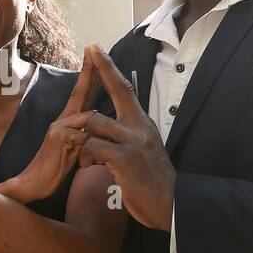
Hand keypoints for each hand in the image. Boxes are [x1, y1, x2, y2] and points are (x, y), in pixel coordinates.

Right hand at [10, 48, 98, 202]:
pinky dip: (87, 137)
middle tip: (95, 50)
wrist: (32, 184)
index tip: (98, 54)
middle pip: (79, 92)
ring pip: (86, 116)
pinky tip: (90, 145)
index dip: (92, 74)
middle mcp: (63, 120)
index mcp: (70, 121)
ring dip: (97, 121)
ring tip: (102, 121)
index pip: (83, 93)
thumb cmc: (55, 167)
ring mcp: (58, 129)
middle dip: (90, 72)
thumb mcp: (74, 148)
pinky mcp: (56, 141)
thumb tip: (100, 122)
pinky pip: (78, 134)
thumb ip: (85, 133)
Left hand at [76, 44, 175, 229]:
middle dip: (102, 71)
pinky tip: (87, 166)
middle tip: (91, 51)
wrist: (170, 205)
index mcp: (142, 123)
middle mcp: (139, 127)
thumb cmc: (151, 181)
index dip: (110, 68)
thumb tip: (110, 128)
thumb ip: (128, 136)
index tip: (97, 48)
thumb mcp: (143, 151)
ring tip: (84, 157)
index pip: (126, 89)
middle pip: (118, 91)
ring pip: (96, 121)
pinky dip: (84, 154)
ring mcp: (133, 141)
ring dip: (82, 136)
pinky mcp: (124, 159)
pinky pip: (93, 146)